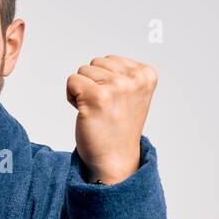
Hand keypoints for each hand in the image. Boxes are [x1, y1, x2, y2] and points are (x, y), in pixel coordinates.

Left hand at [65, 55, 157, 184]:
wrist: (115, 158)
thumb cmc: (118, 127)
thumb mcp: (133, 94)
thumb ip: (125, 74)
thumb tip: (103, 62)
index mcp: (147, 74)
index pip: (111, 60)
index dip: (105, 81)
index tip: (114, 102)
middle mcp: (135, 79)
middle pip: (96, 63)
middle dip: (93, 83)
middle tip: (103, 108)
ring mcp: (117, 87)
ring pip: (83, 70)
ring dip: (82, 90)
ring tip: (96, 110)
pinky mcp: (97, 97)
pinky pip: (72, 81)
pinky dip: (71, 96)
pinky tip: (84, 112)